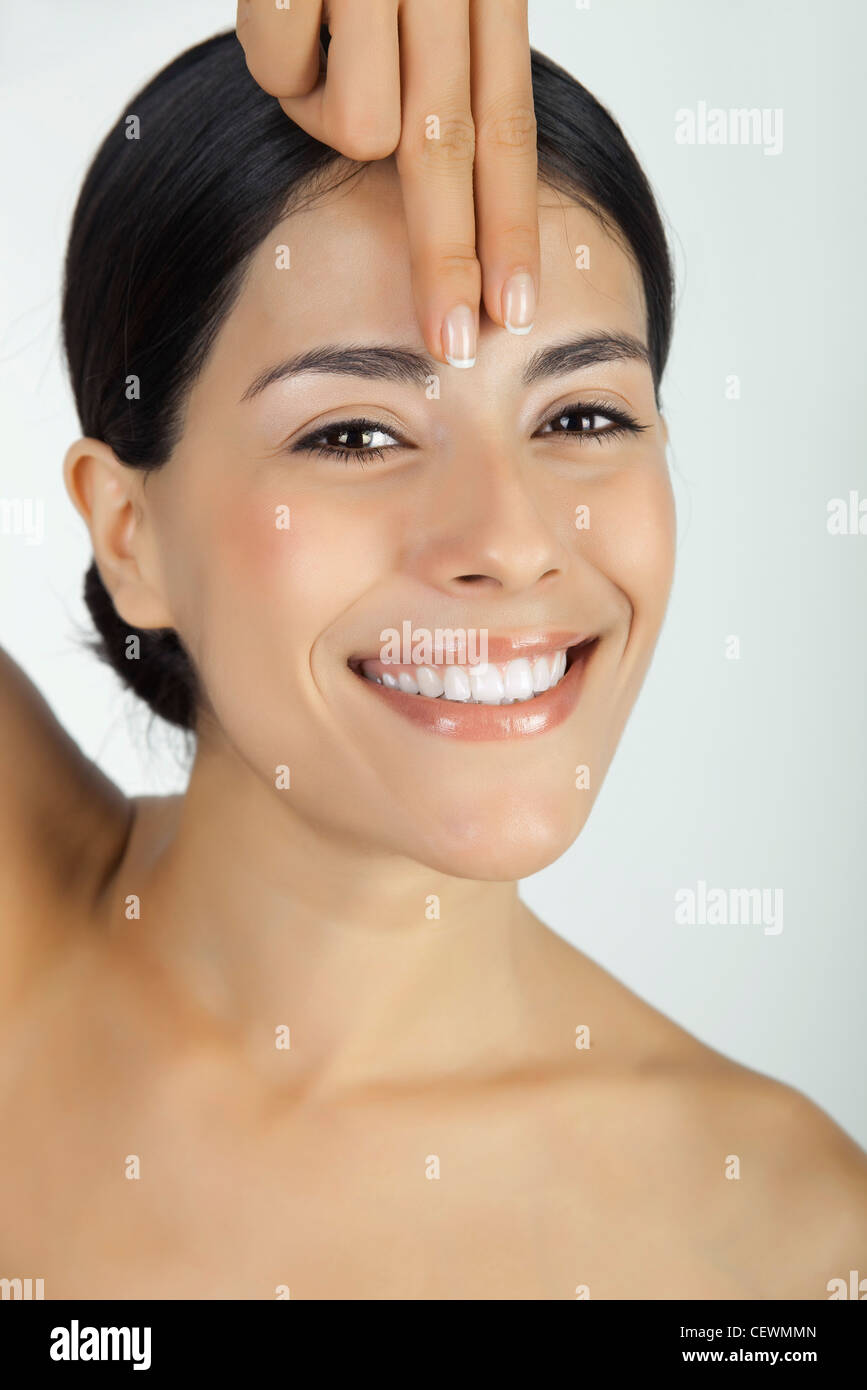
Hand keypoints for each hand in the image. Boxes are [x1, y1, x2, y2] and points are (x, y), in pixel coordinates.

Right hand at [236, 0, 538, 366]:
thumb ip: (439, 61)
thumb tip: (429, 169)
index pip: (506, 128)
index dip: (511, 227)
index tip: (516, 308)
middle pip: (448, 153)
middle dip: (449, 262)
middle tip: (455, 346)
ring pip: (359, 124)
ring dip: (323, 106)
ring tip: (319, 41)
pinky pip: (284, 73)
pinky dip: (275, 53)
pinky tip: (284, 6)